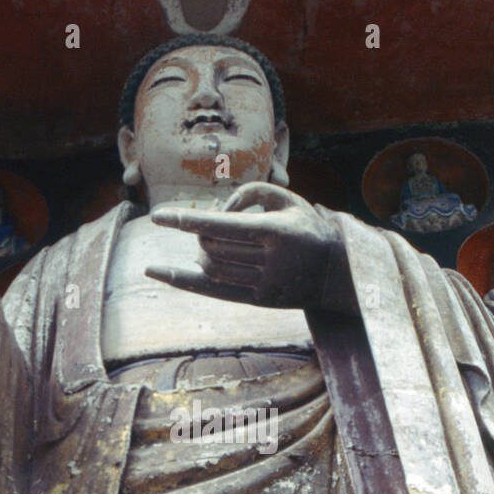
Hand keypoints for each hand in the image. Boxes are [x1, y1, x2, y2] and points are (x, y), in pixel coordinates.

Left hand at [145, 181, 350, 310]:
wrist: (337, 272)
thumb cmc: (307, 228)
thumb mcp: (287, 198)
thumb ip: (250, 191)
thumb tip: (217, 211)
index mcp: (276, 231)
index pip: (221, 225)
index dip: (186, 220)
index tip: (157, 216)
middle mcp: (270, 261)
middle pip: (212, 247)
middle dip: (201, 234)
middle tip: (210, 227)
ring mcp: (265, 285)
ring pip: (211, 267)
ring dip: (202, 252)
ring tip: (211, 244)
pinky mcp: (260, 301)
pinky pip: (212, 291)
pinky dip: (182, 280)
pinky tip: (155, 271)